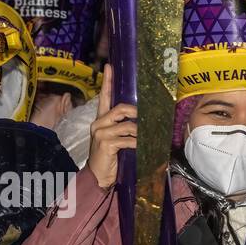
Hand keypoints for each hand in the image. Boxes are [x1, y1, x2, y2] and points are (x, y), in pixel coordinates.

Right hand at [88, 66, 136, 190]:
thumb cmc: (109, 158)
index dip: (107, 82)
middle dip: (136, 112)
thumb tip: (142, 121)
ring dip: (140, 132)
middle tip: (147, 118)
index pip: (104, 97)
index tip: (110, 67)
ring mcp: (101, 134)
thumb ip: (124, 128)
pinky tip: (141, 148)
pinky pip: (127, 140)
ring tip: (147, 137)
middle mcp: (98, 124)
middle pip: (120, 109)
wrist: (97, 177)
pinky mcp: (106, 144)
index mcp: (100, 120)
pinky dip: (137, 144)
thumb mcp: (115, 140)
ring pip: (127, 125)